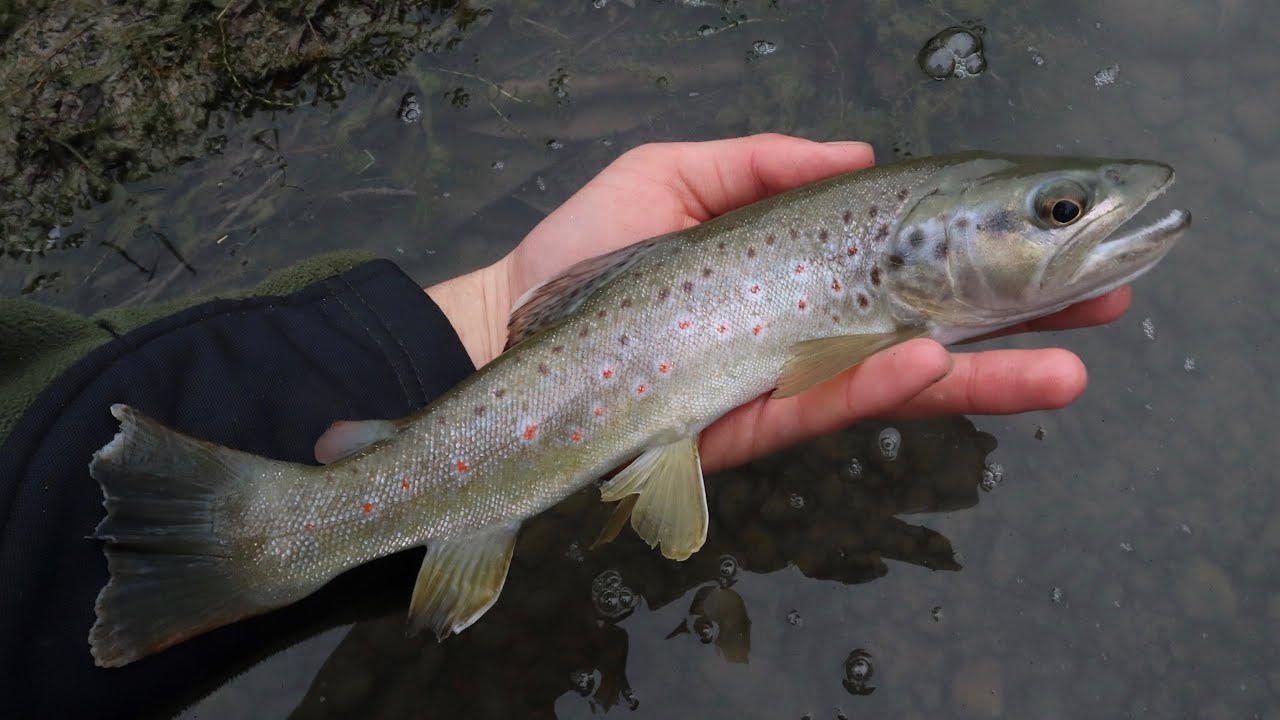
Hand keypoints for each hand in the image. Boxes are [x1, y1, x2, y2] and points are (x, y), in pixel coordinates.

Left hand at [427, 134, 1128, 473]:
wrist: (513, 329)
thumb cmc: (587, 248)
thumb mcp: (677, 173)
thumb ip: (767, 162)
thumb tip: (863, 151)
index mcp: (801, 262)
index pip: (912, 254)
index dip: (983, 245)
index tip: (1058, 229)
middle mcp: (808, 323)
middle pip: (932, 321)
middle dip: (1020, 317)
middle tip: (1112, 301)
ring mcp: (784, 378)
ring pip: (900, 378)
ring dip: (984, 371)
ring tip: (1068, 367)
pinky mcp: (749, 423)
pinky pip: (830, 403)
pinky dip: (884, 386)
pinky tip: (939, 362)